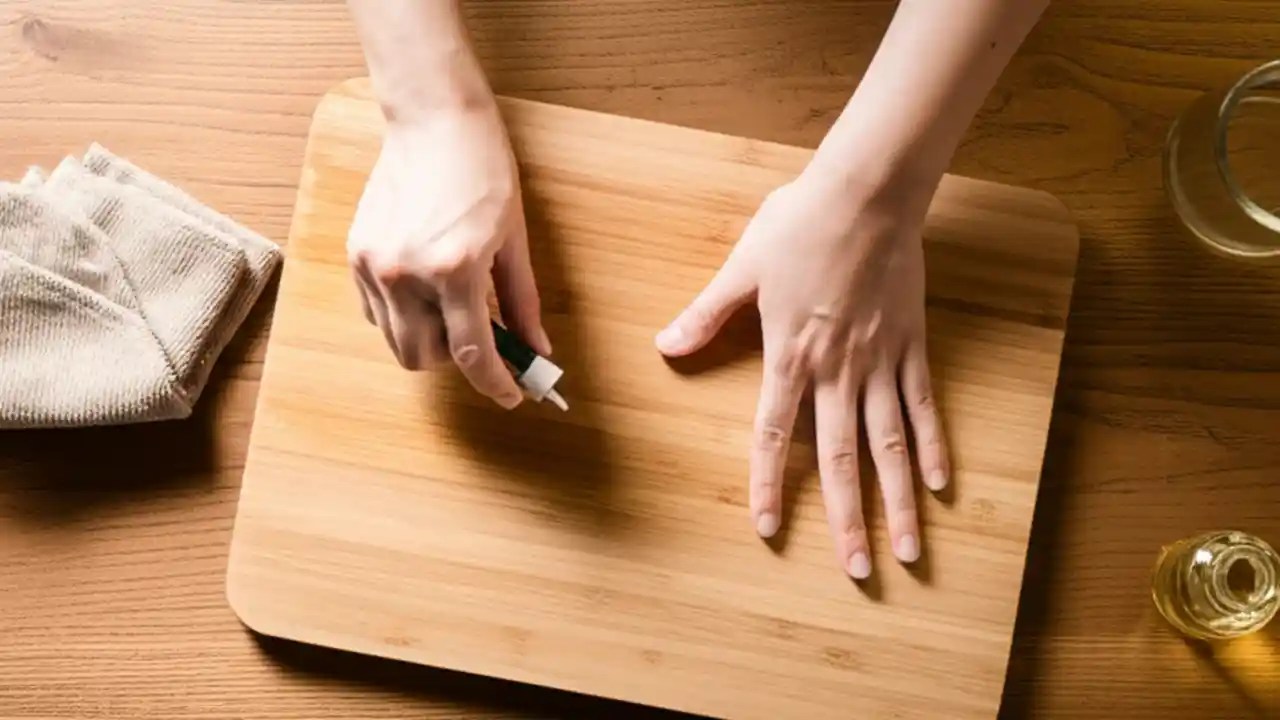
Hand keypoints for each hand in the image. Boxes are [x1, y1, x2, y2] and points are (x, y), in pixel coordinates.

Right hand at [347, 105, 549, 407]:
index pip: (472, 354)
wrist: (434, 122)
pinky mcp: (356, 255)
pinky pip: (377, 313)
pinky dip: (403, 315)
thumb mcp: (513, 241)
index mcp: (454, 269)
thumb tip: (536, 350)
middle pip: (426, 358)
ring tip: (451, 304)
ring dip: (429, 338)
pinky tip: (424, 286)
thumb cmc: (483, 172)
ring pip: (397, 341)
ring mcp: (375, 266)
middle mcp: (407, 274)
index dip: (495, 383)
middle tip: (481, 334)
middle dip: (456, 358)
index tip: (511, 395)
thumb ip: (521, 303)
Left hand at [656, 168, 948, 578]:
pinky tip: (939, 485)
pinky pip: (923, 405)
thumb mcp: (742, 267)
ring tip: (908, 549)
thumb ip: (707, 314)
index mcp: (790, 354)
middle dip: (847, 518)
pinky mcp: (911, 343)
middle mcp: (838, 369)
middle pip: (840, 457)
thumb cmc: (800, 223)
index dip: (769, 483)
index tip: (768, 529)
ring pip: (889, 444)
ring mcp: (880, 360)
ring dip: (897, 500)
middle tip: (858, 571)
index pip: (774, 433)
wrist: (867, 191)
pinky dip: (932, 445)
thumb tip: (665, 345)